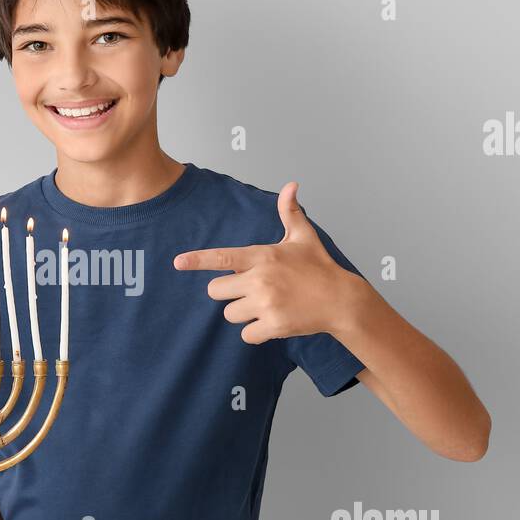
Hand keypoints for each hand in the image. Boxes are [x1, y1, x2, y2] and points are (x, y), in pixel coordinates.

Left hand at [172, 181, 360, 342]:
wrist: (342, 300)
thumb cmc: (320, 268)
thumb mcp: (304, 237)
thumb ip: (290, 212)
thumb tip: (291, 185)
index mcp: (262, 256)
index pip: (222, 257)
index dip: (197, 260)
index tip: (178, 262)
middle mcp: (260, 279)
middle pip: (216, 291)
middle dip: (228, 292)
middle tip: (250, 290)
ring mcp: (266, 303)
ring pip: (230, 314)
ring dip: (242, 313)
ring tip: (266, 306)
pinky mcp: (273, 325)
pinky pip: (246, 334)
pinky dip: (256, 332)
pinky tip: (273, 322)